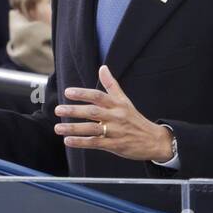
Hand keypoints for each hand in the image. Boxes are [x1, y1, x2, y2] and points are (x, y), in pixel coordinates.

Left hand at [53, 64, 174, 161]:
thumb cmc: (135, 119)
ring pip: (92, 128)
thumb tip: (103, 68)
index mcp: (117, 104)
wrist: (154, 140)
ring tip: (58, 128)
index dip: (83, 93)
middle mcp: (116, 116)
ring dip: (74, 128)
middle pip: (93, 112)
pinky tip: (68, 141)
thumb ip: (112, 85)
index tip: (68, 92)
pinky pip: (95, 143)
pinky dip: (81, 142)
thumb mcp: (125, 100)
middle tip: (58, 109)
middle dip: (74, 110)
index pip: (98, 96)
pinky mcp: (115, 145)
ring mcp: (115, 131)